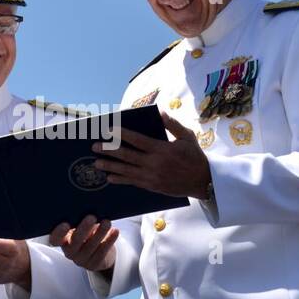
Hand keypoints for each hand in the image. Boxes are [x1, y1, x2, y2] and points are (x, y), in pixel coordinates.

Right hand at [49, 215, 118, 272]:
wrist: (100, 251)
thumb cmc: (88, 233)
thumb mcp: (81, 226)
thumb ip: (79, 220)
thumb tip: (86, 206)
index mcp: (62, 240)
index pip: (55, 239)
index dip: (58, 233)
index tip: (65, 223)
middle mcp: (69, 251)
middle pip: (75, 242)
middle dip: (83, 229)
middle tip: (92, 217)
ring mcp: (81, 260)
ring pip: (90, 247)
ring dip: (100, 233)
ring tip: (107, 222)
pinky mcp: (93, 264)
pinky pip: (102, 253)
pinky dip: (109, 241)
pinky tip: (115, 231)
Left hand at [89, 112, 211, 198]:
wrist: (203, 181)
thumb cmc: (195, 157)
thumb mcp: (187, 137)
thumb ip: (173, 125)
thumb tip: (160, 112)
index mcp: (162, 149)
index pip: (137, 140)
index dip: (121, 135)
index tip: (109, 130)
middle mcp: (154, 163)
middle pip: (127, 156)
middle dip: (109, 150)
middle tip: (95, 146)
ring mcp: (152, 176)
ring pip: (126, 170)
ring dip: (110, 166)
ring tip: (96, 163)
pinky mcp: (152, 186)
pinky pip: (133, 182)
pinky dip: (120, 179)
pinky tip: (110, 177)